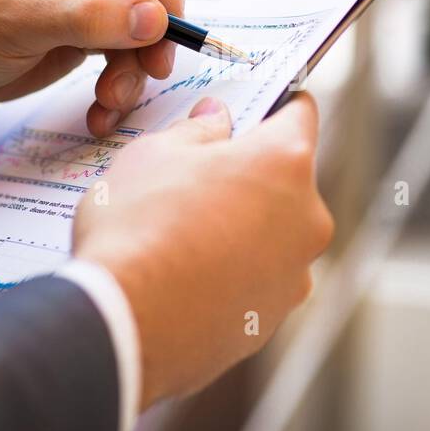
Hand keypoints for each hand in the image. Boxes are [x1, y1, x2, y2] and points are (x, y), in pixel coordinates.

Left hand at [0, 0, 186, 135]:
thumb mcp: (18, 17)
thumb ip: (87, 15)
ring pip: (154, 7)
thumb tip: (155, 19)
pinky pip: (134, 41)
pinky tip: (102, 108)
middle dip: (161, 11)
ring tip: (112, 97)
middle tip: (154, 60)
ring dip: (142, 58)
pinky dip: (126, 76)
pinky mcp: (95, 17)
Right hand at [72, 93, 334, 409]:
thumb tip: (215, 118)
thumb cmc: (138, 228)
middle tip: (196, 179)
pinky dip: (229, 277)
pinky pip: (255, 284)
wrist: (122, 324)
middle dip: (249, 176)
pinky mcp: (270, 322)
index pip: (300, 114)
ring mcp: (294, 277)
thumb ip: (196, 131)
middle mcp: (307, 219)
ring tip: (183, 235)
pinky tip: (183, 278)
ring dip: (241, 230)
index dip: (275, 105)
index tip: (256, 109)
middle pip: (286, 181)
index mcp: (285, 162)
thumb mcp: (154, 155)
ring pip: (273, 237)